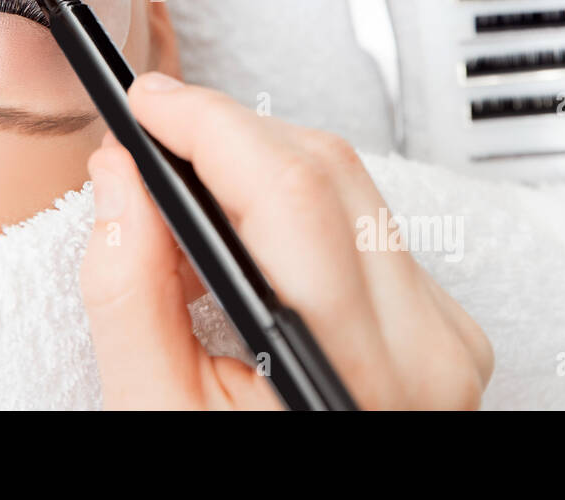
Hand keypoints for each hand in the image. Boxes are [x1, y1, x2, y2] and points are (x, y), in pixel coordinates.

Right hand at [81, 72, 493, 409]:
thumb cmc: (235, 485)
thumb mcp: (158, 415)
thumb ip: (131, 295)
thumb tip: (120, 183)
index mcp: (358, 374)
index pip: (289, 194)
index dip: (209, 125)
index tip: (150, 103)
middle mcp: (424, 346)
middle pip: (324, 171)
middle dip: (224, 134)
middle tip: (152, 144)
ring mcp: (445, 334)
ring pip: (350, 184)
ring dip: (258, 165)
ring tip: (188, 203)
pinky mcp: (444, 322)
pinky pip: (367, 221)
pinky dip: (295, 206)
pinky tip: (245, 238)